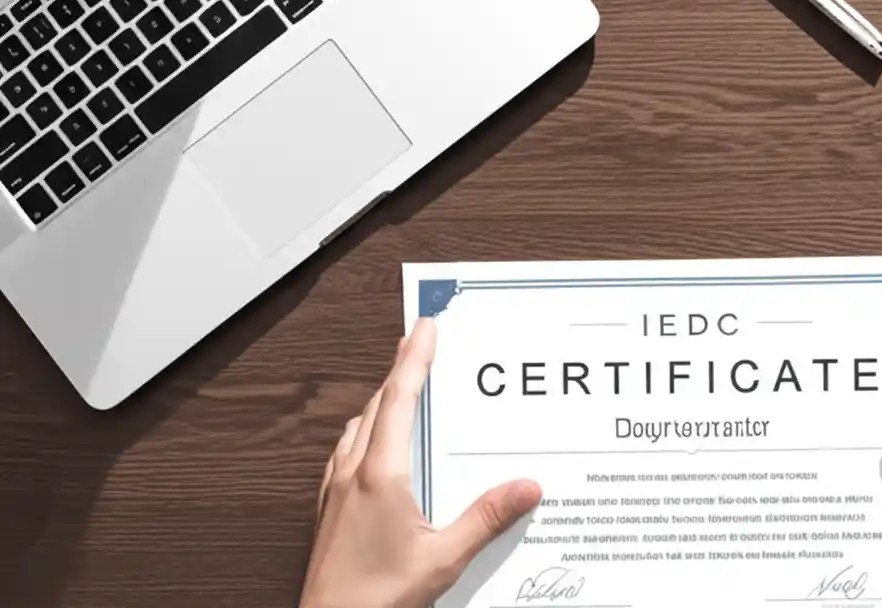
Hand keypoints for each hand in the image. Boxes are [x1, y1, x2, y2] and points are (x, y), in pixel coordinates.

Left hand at [301, 318, 541, 607]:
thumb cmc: (378, 598)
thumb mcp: (444, 558)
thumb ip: (487, 518)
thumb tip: (527, 487)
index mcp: (381, 474)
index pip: (400, 399)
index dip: (415, 359)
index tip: (426, 326)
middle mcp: (353, 473)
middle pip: (378, 404)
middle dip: (401, 369)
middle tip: (418, 342)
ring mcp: (335, 490)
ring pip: (358, 426)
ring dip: (380, 401)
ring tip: (401, 388)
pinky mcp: (328, 509)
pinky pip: (345, 452)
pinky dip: (364, 432)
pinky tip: (372, 447)